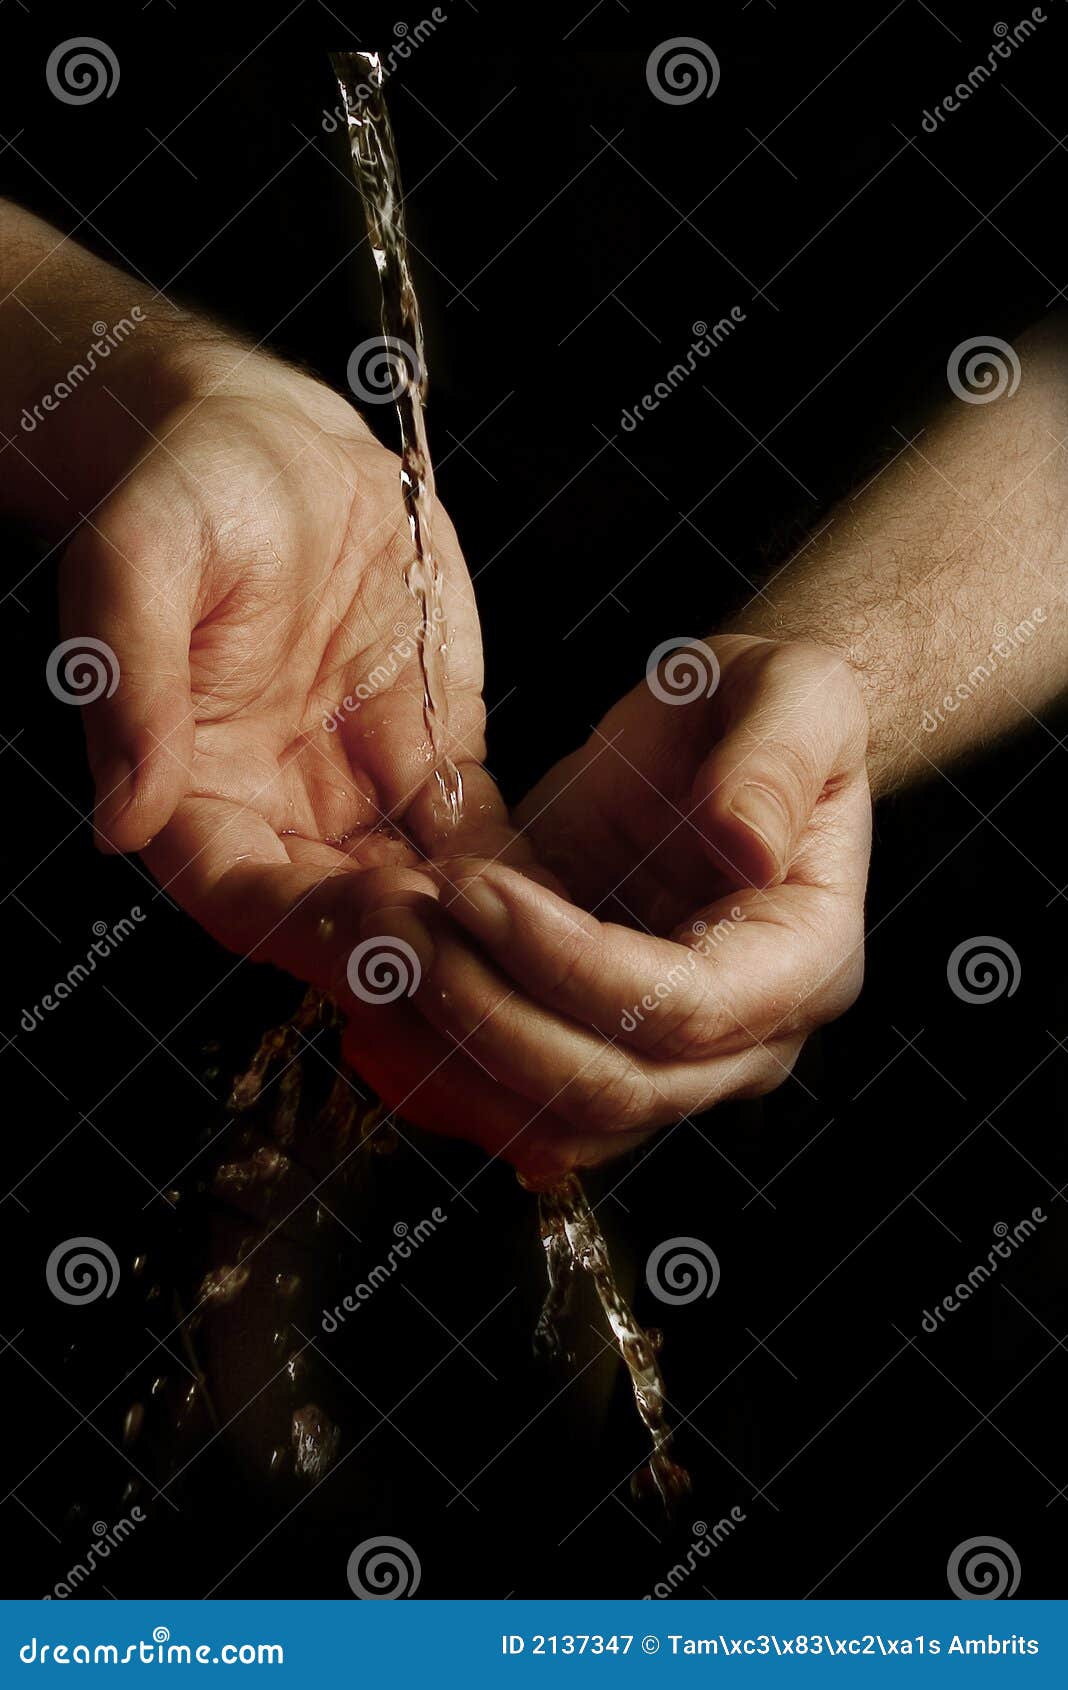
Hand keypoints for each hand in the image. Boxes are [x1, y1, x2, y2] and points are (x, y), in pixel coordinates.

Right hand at [57, 338, 541, 1066]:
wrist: (271, 438)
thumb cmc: (186, 487)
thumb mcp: (140, 563)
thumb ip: (130, 686)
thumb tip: (119, 818)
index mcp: (195, 794)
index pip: (247, 899)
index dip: (315, 930)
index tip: (389, 936)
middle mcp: (279, 818)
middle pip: (346, 924)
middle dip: (421, 956)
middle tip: (501, 971)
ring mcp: (359, 799)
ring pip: (423, 901)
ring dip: (483, 942)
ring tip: (556, 966)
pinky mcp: (434, 765)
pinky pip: (480, 843)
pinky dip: (524, 885)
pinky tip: (583, 913)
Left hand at [415, 635, 870, 1173]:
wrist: (730, 737)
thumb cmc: (773, 709)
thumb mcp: (798, 694)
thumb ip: (779, 761)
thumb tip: (748, 844)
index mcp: (802, 960)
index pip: (684, 1008)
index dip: (569, 962)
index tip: (473, 888)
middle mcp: (742, 1038)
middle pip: (608, 1087)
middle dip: (488, 1018)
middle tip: (397, 929)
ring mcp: (663, 1055)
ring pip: (550, 1118)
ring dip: (449, 1056)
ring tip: (373, 959)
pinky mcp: (588, 1036)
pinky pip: (513, 1096)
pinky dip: (439, 1064)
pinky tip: (375, 1001)